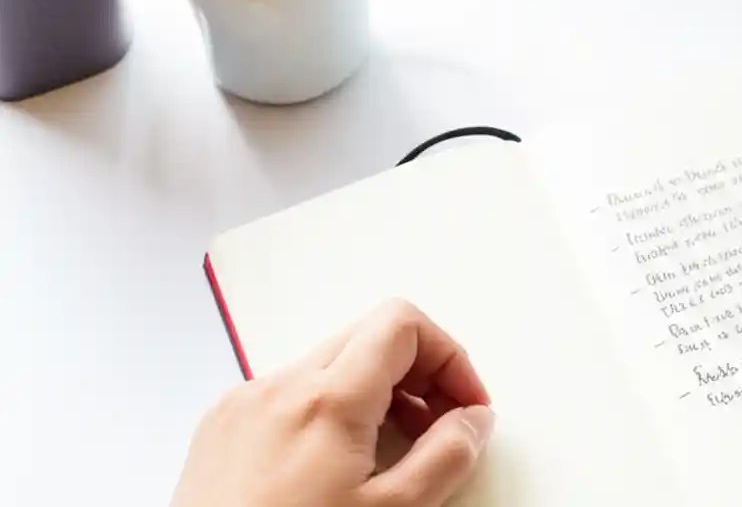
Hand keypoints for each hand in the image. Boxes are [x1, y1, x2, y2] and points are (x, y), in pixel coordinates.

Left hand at [171, 299, 493, 506]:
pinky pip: (289, 392)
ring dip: (375, 392)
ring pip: (329, 363)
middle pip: (368, 335)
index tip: (466, 405)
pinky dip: (328, 410)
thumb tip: (473, 419)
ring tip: (391, 453)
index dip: (449, 356)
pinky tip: (335, 466)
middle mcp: (280, 386)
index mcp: (327, 399)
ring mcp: (243, 403)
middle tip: (440, 426)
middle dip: (418, 372)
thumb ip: (446, 458)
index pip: (402, 324)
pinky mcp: (220, 427)